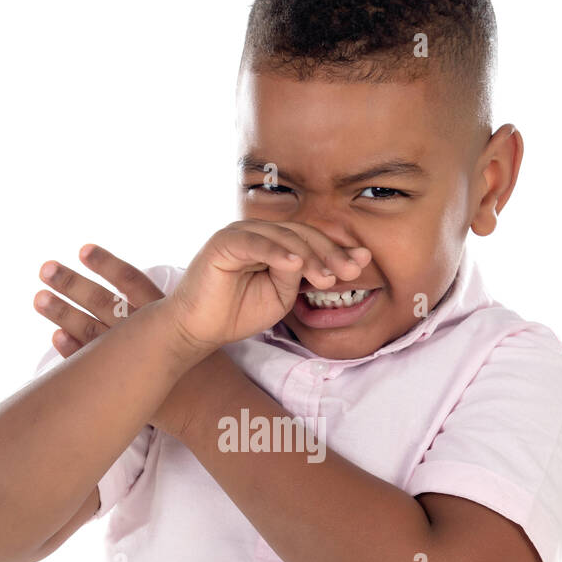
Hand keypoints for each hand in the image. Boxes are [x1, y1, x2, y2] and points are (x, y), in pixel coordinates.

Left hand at [33, 243, 233, 439]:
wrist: (216, 408)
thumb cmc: (216, 373)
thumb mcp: (203, 332)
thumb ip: (180, 315)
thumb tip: (164, 301)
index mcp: (165, 314)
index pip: (129, 281)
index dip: (106, 264)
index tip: (83, 249)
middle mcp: (144, 331)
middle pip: (101, 301)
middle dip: (72, 284)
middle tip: (46, 268)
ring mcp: (131, 358)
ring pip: (89, 329)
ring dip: (62, 312)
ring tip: (39, 298)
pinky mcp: (124, 383)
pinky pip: (90, 365)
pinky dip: (72, 349)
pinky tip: (55, 336)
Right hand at [165, 220, 371, 353]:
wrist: (200, 329)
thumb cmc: (238, 312)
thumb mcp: (281, 296)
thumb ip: (301, 276)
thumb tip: (331, 262)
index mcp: (273, 243)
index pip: (310, 241)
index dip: (336, 251)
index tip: (361, 264)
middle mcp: (257, 232)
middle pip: (301, 235)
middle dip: (329, 254)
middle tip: (350, 272)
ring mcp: (240, 234)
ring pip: (283, 237)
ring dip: (309, 256)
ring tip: (327, 278)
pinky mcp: (223, 243)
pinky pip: (255, 243)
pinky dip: (276, 253)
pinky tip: (295, 265)